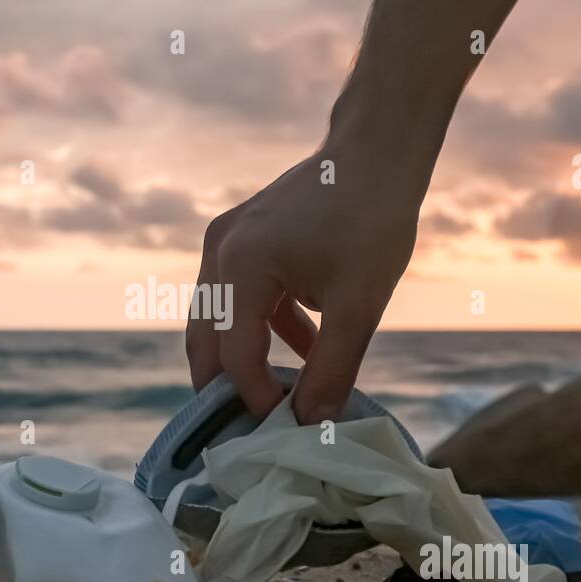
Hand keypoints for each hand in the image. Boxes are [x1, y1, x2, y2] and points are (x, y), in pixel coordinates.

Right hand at [186, 140, 425, 424]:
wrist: (376, 150)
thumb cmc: (372, 218)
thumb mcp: (359, 304)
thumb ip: (333, 369)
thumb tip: (313, 425)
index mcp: (240, 266)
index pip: (233, 355)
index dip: (253, 398)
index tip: (280, 430)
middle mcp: (219, 252)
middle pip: (204, 340)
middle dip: (226, 388)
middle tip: (252, 430)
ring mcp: (224, 241)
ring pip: (219, 320)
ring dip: (246, 359)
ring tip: (279, 397)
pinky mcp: (240, 238)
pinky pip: (239, 297)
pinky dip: (264, 327)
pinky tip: (306, 348)